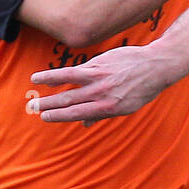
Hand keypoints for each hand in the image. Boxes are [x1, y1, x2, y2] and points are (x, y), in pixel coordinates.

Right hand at [30, 43, 175, 122]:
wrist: (156, 66)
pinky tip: (48, 74)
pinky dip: (59, 73)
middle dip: (50, 105)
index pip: (79, 113)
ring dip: (49, 83)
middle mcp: (102, 94)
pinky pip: (75, 69)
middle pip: (71, 101)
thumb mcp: (127, 107)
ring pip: (69, 82)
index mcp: (109, 108)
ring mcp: (100, 78)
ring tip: (33, 83)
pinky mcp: (99, 64)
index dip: (61, 116)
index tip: (46, 117)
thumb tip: (85, 124)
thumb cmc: (142, 88)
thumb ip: (103, 114)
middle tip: (33, 109)